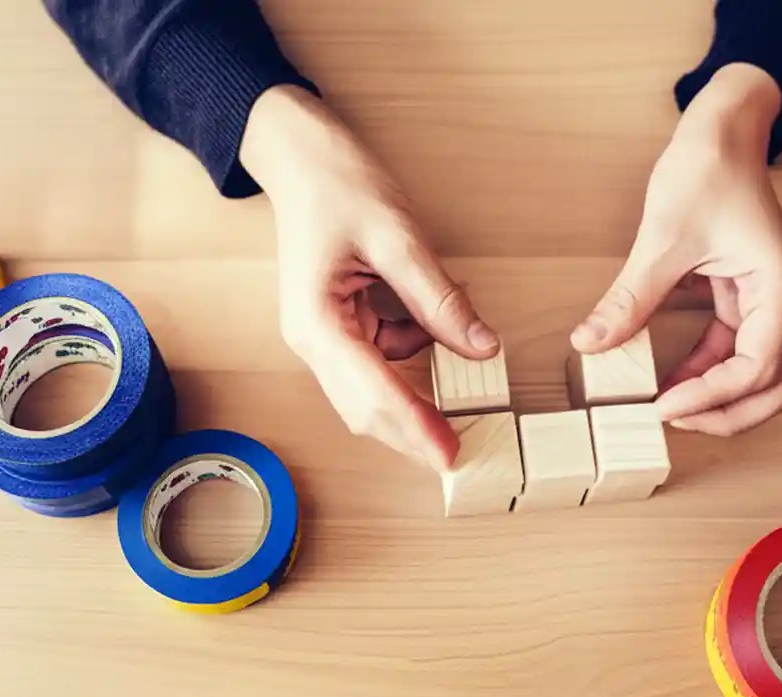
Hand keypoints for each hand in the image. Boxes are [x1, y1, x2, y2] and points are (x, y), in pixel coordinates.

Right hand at [242, 86, 500, 468]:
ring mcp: (321, 335)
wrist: (300, 157)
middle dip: (410, 432)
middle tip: (457, 454)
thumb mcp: (397, 237)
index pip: (370, 391)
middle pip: (363, 407)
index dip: (412, 427)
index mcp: (316, 322)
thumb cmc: (337, 186)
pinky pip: (377, 358)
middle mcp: (312, 340)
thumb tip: (482, 346)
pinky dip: (409, 355)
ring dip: (411, 398)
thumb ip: (439, 299)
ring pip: (369, 388)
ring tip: (456, 404)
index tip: (446, 454)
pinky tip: (431, 330)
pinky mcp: (336, 325)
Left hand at [571, 64, 781, 435]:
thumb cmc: (707, 170)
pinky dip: (709, 372)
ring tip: (666, 408)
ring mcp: (776, 300)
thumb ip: (630, 299)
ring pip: (762, 375)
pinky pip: (739, 350)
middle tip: (671, 423)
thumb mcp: (662, 240)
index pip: (757, 368)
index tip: (662, 408)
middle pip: (777, 386)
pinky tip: (671, 381)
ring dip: (720, 398)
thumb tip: (590, 343)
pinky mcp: (753, 296)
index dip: (710, 397)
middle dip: (727, 413)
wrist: (723, 130)